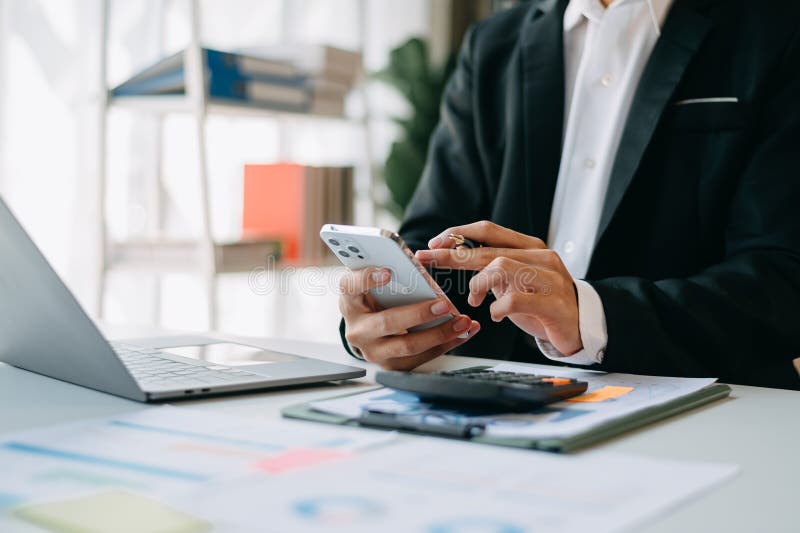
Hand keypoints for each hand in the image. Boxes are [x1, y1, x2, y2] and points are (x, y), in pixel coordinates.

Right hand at [338, 267, 479, 369]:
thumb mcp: (376, 284)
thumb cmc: (376, 300)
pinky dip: (446, 344)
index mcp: (349, 302)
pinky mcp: (390, 365)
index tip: (388, 272)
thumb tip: (420, 263)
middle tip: (444, 304)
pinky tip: (463, 332)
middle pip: (387, 322)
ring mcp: (373, 351)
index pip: (351, 287)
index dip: (367, 279)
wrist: (368, 330)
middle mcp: (357, 330)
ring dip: (440, 334)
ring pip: (407, 346)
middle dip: (418, 314)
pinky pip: (421, 358)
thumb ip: (392, 272)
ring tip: (462, 322)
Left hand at [416, 221, 581, 354]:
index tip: (433, 244)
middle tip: (427, 260)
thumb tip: (453, 255)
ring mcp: (550, 278)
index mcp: (529, 246)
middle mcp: (541, 256)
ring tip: (475, 300)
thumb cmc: (542, 303)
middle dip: (451, 255)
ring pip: (501, 268)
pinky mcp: (553, 303)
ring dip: (478, 284)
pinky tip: (495, 315)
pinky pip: (515, 299)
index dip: (458, 234)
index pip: (488, 230)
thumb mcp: (514, 281)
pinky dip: (497, 308)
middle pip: (487, 249)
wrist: (583, 325)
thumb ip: (491, 268)